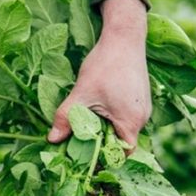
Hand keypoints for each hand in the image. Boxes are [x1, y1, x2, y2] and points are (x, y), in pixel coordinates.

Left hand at [48, 0, 150, 148]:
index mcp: (131, 122)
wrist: (124, 37)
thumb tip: (51, 140)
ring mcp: (144, 108)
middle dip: (102, 144)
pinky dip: (113, 118)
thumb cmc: (105, 65)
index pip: (121, 154)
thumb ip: (66, 118)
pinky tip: (99, 108)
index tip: (86, 157)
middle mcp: (143, 118)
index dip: (104, 158)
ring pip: (124, 129)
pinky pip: (127, 117)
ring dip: (107, 129)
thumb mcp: (81, 93)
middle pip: (123, 143)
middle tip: (81, 141)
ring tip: (88, 123)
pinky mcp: (140, 99)